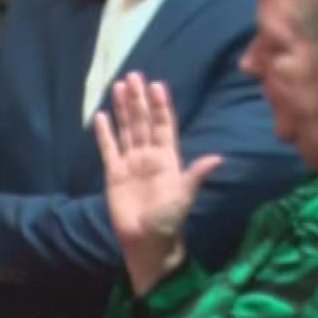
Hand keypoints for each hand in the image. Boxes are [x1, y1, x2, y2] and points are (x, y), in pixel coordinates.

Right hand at [95, 74, 221, 294]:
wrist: (147, 241)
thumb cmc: (169, 220)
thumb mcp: (184, 197)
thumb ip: (194, 175)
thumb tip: (217, 158)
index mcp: (168, 158)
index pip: (164, 125)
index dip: (161, 106)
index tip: (156, 85)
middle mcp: (149, 156)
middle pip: (143, 121)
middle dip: (139, 99)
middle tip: (133, 76)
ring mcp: (130, 163)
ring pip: (126, 129)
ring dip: (122, 109)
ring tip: (118, 87)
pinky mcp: (113, 174)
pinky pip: (108, 148)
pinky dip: (104, 133)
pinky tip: (100, 116)